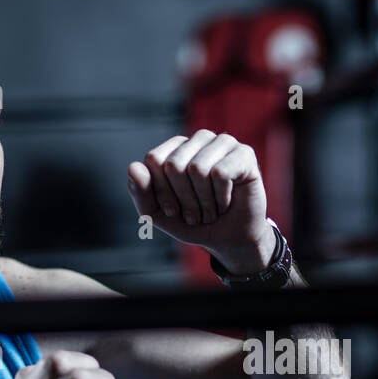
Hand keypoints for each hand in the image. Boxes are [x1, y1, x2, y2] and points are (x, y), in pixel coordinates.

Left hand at [127, 131, 273, 273]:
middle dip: (184, 200)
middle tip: (196, 215)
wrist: (230, 239)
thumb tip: (133, 167)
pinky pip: (221, 173)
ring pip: (198, 168)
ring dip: (203, 202)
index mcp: (176, 147)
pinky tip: (227, 202)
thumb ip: (141, 193)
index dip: (162, 193)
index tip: (174, 210)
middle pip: (175, 165)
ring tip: (211, 210)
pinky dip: (221, 198)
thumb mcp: (159, 214)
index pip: (154, 160)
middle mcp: (199, 139)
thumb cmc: (195, 223)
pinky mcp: (244, 153)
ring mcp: (223, 143)